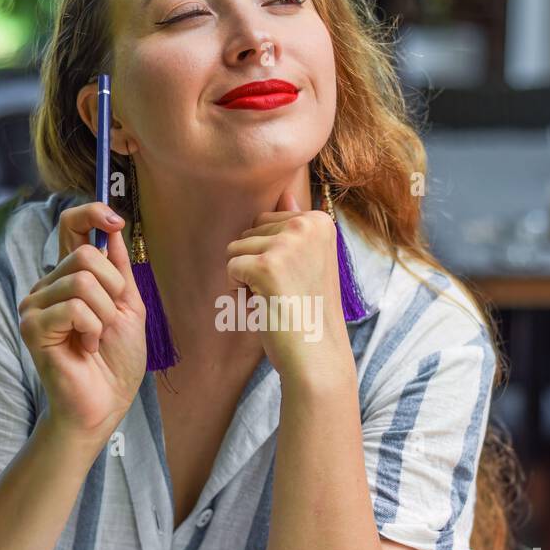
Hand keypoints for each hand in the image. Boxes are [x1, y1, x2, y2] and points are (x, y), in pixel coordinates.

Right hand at [18, 201, 146, 440]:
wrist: (106, 402)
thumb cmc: (116, 360)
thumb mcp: (129, 306)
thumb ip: (120, 269)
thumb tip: (113, 228)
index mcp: (69, 277)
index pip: (69, 226)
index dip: (91, 213)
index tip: (115, 219)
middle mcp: (47, 286)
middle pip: (87, 255)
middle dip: (114, 289)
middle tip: (110, 320)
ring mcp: (35, 305)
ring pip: (84, 281)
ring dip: (105, 314)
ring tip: (97, 337)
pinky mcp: (33, 326)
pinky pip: (75, 307)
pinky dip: (93, 329)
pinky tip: (85, 348)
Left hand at [224, 189, 353, 381]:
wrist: (317, 355)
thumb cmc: (309, 312)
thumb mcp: (308, 262)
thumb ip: (295, 227)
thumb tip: (285, 194)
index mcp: (319, 220)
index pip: (265, 222)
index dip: (271, 256)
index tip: (295, 279)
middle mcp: (306, 225)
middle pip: (248, 232)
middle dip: (255, 264)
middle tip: (284, 292)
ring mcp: (287, 244)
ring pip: (235, 249)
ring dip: (246, 279)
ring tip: (275, 299)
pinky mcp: (266, 266)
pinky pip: (230, 269)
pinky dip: (240, 292)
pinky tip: (265, 306)